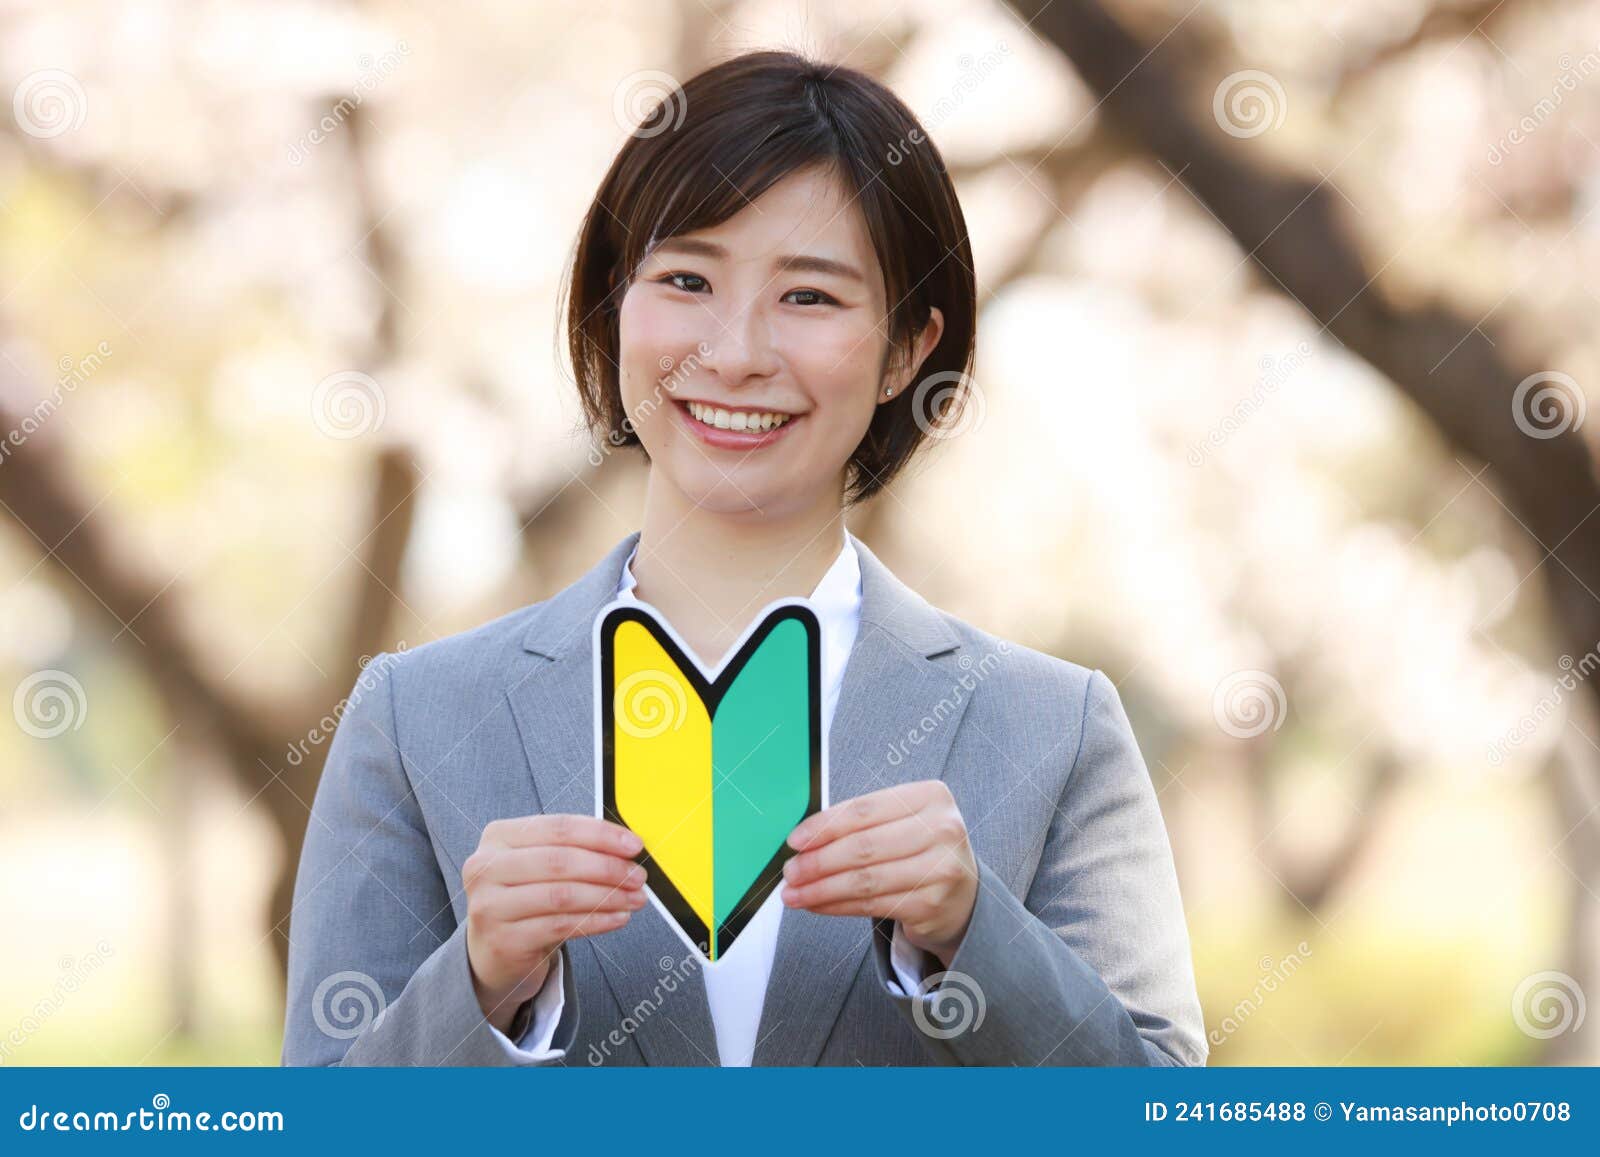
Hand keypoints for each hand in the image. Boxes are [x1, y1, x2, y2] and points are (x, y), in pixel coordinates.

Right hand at [463, 814, 646, 1031]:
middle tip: (637, 875)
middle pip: (559, 860)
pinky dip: (596, 921)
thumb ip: (573, 849)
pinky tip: (617, 917)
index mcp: (498, 836)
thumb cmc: (524, 898)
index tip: (633, 844)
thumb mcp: (538, 865)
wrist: (493, 950)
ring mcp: (490, 905)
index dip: (601, 834)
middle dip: (608, 867)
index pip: (558, 827)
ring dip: (607, 896)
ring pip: (562, 895)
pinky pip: (561, 926)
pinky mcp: (503, 940)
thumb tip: (626, 846)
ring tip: (634, 898)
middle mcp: (486, 867)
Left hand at [780, 781, 977, 967]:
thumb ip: (859, 824)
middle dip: (817, 861)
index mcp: (931, 797)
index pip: (865, 809)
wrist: (962, 895)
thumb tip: (804, 841)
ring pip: (864, 880)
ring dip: (821, 888)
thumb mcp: (900, 823)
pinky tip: (818, 904)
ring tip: (794, 893)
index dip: (824, 826)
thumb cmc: (921, 851)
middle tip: (791, 872)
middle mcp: (942, 830)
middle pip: (863, 846)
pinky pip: (871, 905)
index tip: (795, 840)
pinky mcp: (931, 905)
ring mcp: (941, 870)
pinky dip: (837, 906)